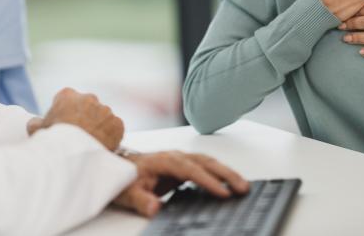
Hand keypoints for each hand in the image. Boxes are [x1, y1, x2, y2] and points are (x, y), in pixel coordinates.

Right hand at [28, 88, 123, 150]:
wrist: (75, 156)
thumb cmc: (53, 141)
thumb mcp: (36, 131)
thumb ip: (36, 123)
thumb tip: (35, 123)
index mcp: (67, 95)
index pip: (66, 99)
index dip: (64, 112)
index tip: (64, 124)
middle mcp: (89, 98)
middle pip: (87, 106)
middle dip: (84, 117)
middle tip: (78, 135)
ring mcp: (105, 110)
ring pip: (102, 117)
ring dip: (98, 126)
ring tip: (90, 143)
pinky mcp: (117, 123)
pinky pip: (114, 128)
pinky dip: (110, 136)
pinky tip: (102, 146)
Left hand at [112, 152, 248, 216]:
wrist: (119, 168)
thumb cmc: (124, 178)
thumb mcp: (128, 193)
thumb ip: (141, 201)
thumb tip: (155, 208)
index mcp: (164, 160)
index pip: (190, 169)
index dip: (207, 181)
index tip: (223, 192)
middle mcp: (175, 157)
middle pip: (205, 162)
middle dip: (225, 174)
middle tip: (243, 187)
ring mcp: (181, 160)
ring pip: (208, 163)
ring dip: (226, 172)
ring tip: (243, 186)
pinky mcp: (184, 167)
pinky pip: (206, 168)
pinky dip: (220, 174)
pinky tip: (230, 184)